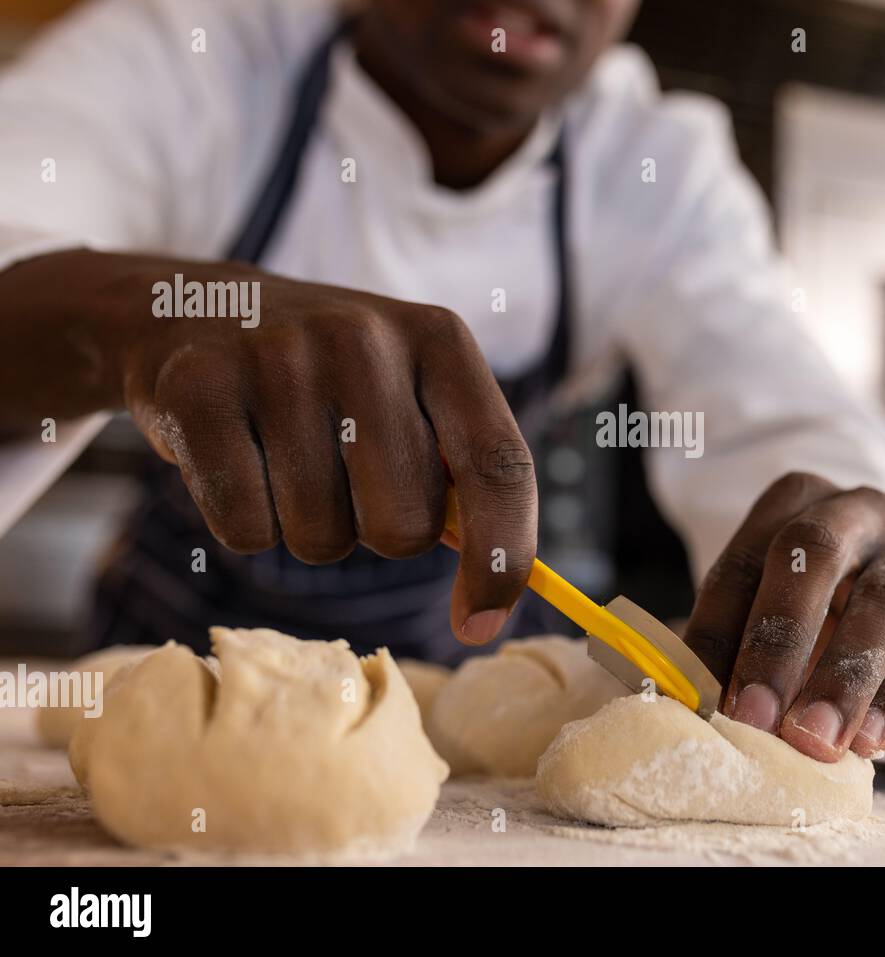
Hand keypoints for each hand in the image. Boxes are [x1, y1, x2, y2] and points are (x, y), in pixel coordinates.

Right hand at [101, 254, 535, 645]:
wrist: (199, 311)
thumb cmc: (333, 386)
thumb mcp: (413, 399)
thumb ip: (463, 482)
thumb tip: (487, 611)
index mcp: (440, 340)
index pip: (499, 466)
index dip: (501, 558)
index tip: (480, 626)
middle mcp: (365, 336)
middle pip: (405, 526)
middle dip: (379, 533)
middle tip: (346, 480)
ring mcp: (278, 356)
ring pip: (321, 538)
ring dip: (309, 528)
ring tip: (286, 460)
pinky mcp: (197, 388)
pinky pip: (245, 530)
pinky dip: (244, 523)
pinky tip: (237, 461)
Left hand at [683, 472, 884, 760]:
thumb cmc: (808, 607)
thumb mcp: (762, 608)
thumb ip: (727, 643)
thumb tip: (684, 706)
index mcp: (797, 500)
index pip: (748, 557)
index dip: (720, 628)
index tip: (706, 697)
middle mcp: (863, 511)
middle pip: (817, 553)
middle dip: (781, 639)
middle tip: (756, 717)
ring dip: (847, 677)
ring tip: (817, 741)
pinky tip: (870, 741)